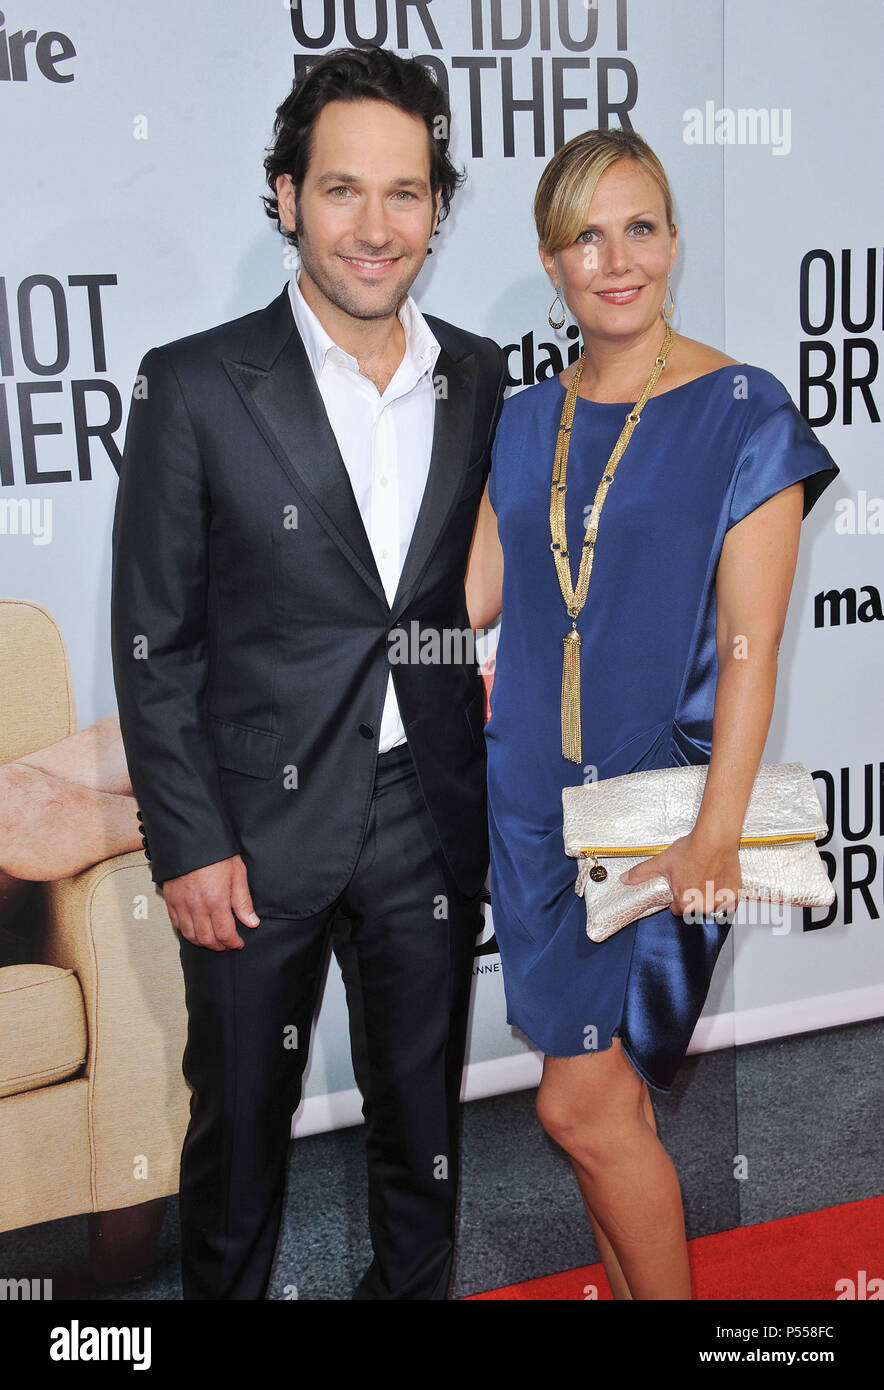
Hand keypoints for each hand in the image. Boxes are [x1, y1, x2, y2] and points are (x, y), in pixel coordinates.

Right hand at [163, 854, 259, 949]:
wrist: (191, 837)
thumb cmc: (215, 853)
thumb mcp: (237, 873)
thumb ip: (243, 901)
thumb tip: (252, 922)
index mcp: (216, 901)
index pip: (225, 933)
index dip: (233, 943)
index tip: (238, 943)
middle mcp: (197, 906)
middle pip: (206, 939)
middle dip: (218, 946)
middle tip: (227, 944)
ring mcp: (181, 904)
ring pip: (190, 935)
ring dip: (202, 942)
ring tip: (212, 940)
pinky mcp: (170, 899)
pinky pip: (176, 924)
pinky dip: (186, 932)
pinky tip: (195, 929)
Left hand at [619, 831, 741, 920]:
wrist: (714, 838)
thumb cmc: (690, 850)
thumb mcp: (662, 862)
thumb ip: (642, 873)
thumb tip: (624, 879)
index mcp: (684, 903)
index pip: (677, 910)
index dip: (677, 897)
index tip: (681, 886)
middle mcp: (702, 907)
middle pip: (694, 910)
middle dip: (694, 898)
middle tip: (694, 879)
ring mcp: (719, 902)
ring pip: (711, 907)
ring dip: (709, 898)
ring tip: (706, 878)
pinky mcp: (734, 896)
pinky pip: (727, 904)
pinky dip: (724, 896)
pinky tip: (718, 881)